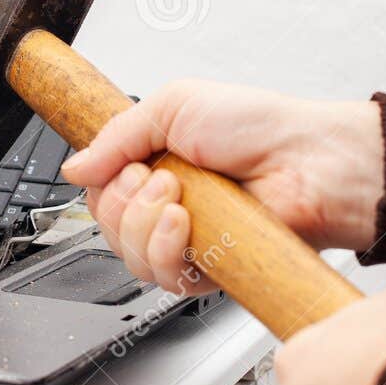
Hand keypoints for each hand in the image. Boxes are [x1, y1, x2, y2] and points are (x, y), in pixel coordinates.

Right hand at [60, 80, 382, 294]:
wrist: (311, 162)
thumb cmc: (261, 127)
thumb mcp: (174, 105)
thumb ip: (116, 136)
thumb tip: (74, 168)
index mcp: (157, 165)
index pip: (102, 194)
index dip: (107, 186)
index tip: (131, 166)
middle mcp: (169, 206)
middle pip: (109, 228)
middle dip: (125, 203)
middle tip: (162, 177)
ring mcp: (188, 241)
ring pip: (130, 257)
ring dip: (145, 225)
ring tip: (180, 198)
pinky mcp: (209, 271)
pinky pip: (164, 280)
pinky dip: (166, 251)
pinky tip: (184, 225)